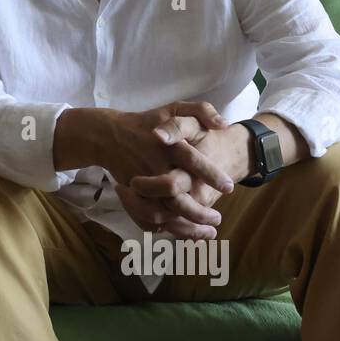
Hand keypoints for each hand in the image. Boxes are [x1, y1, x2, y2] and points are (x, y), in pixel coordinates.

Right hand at [91, 100, 232, 232]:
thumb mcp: (175, 108)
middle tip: (218, 219)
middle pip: (176, 196)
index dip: (210, 174)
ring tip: (208, 232)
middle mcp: (155, 166)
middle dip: (199, 213)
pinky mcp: (134, 196)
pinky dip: (167, 228)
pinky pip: (149, 219)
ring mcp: (142, 184)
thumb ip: (202, 111)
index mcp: (168, 145)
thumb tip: (224, 125)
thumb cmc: (149, 122)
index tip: (229, 187)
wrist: (111, 135)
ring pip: (164, 213)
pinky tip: (186, 232)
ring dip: (187, 227)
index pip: (191, 160)